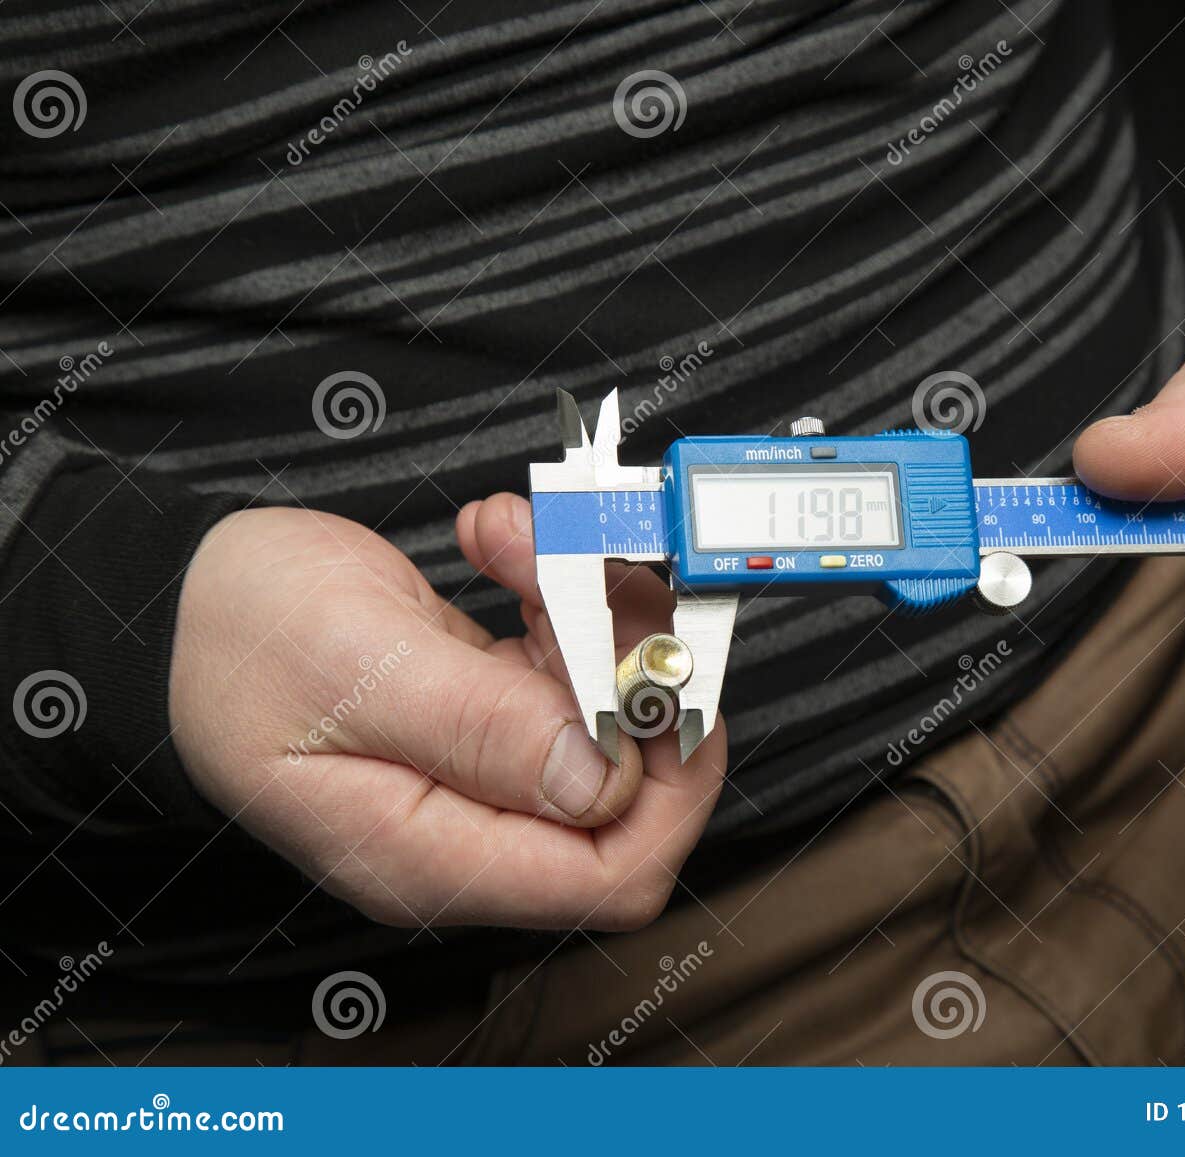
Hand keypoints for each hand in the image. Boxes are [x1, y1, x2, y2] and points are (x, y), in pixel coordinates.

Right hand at [170, 493, 724, 928]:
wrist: (177, 600)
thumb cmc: (233, 639)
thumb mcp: (354, 667)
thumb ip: (482, 727)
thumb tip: (604, 775)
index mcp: (431, 855)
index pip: (612, 874)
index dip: (671, 785)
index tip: (664, 678)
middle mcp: (469, 829)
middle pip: (628, 784)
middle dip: (634, 668)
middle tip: (600, 576)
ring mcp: (481, 773)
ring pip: (605, 712)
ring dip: (593, 610)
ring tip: (522, 541)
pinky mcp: (488, 716)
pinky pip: (567, 667)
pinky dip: (558, 597)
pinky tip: (504, 548)